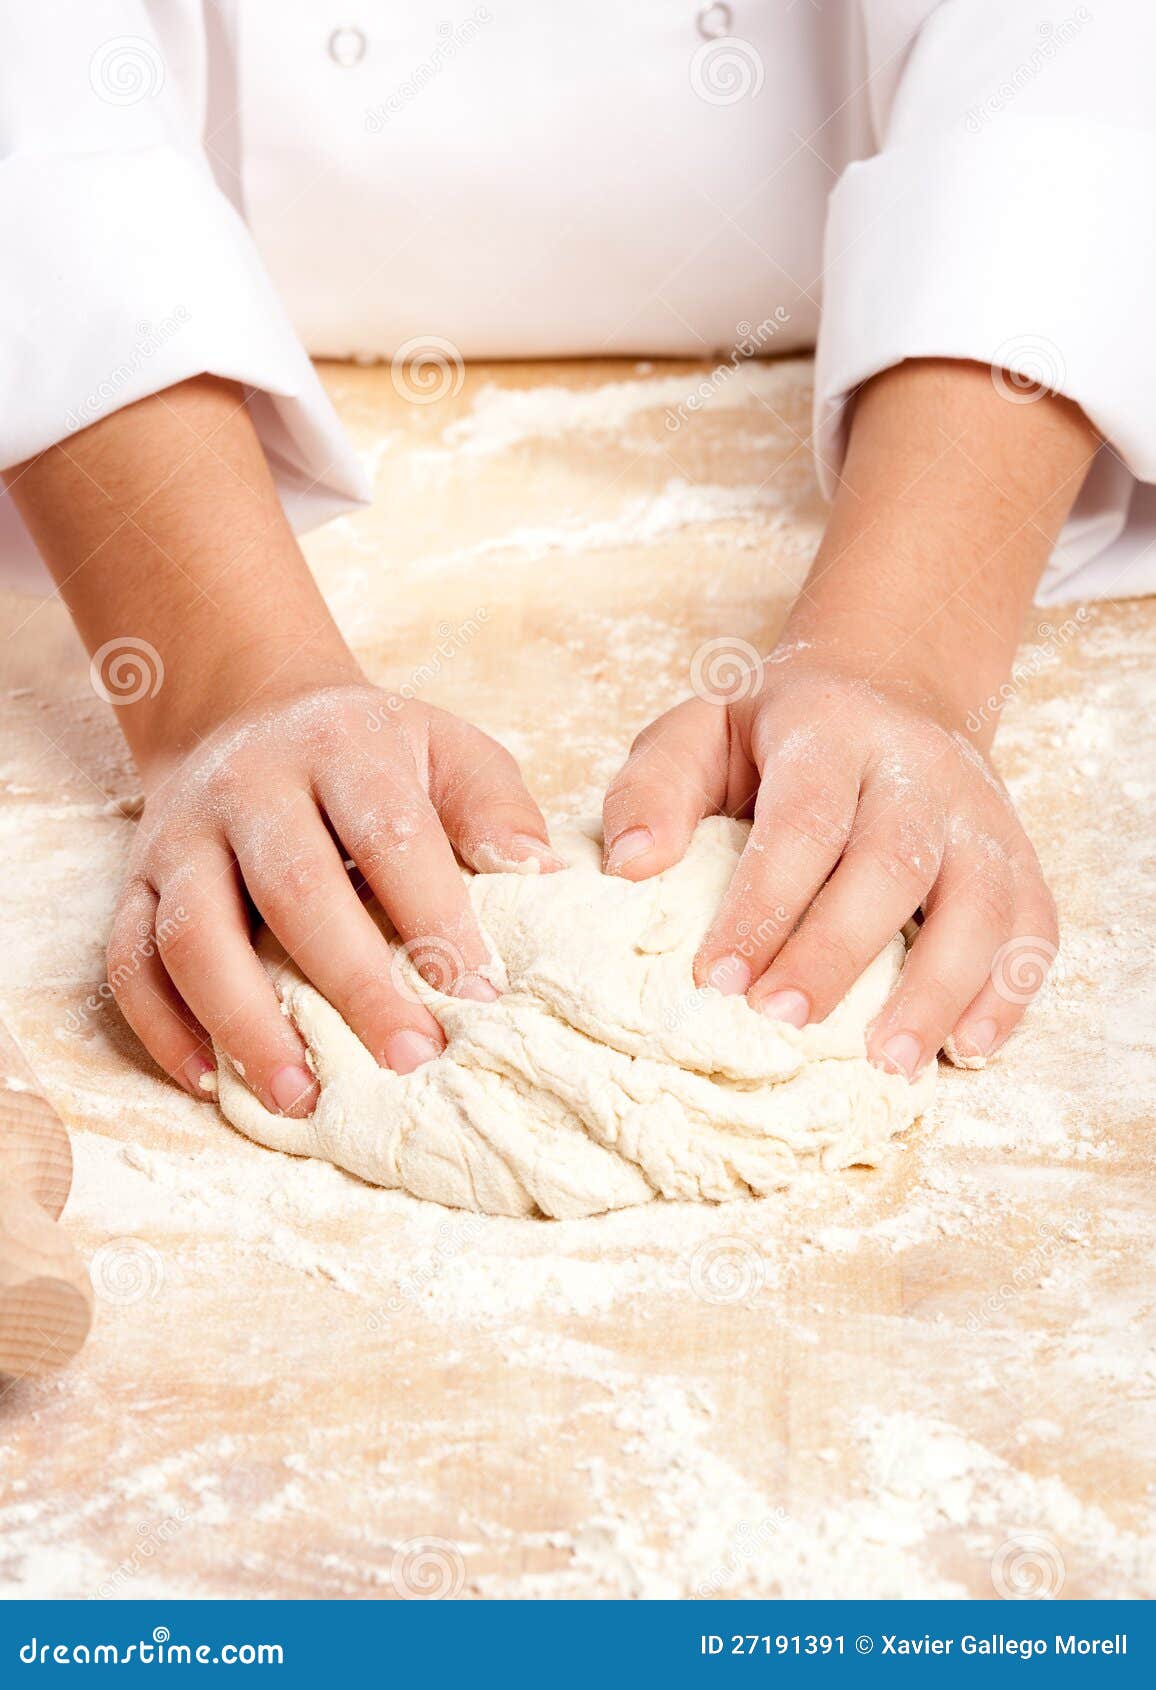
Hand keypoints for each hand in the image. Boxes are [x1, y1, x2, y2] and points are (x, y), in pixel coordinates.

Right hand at [109, 684, 559, 1114]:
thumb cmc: (370, 754)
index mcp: (343, 747)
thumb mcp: (445, 748)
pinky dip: (162, 1028)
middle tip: (410, 1060)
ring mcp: (182, 836)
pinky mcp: (133, 880)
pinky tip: (213, 1083)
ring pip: (194, 933)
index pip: (391, 833)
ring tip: (302, 1097)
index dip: (434, 914)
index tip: (480, 993)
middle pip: (294, 889)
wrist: (244, 711)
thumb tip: (541, 876)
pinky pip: (128, 960)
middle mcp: (251, 787)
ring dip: (246, 1022)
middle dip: (352, 983)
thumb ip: (493, 808)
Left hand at [601, 649, 1056, 1075]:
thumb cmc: (777, 732)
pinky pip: (1034, 924)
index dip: (762, 903)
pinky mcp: (1017, 854)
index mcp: (830, 731)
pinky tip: (970, 1047)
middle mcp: (917, 768)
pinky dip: (1011, 989)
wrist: (891, 686)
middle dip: (837, 952)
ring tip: (889, 1064)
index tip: (715, 980)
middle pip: (892, 863)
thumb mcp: (700, 730)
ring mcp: (978, 813)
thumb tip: (627, 866)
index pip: (802, 821)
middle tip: (783, 1024)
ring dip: (939, 988)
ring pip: (981, 901)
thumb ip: (653, 788)